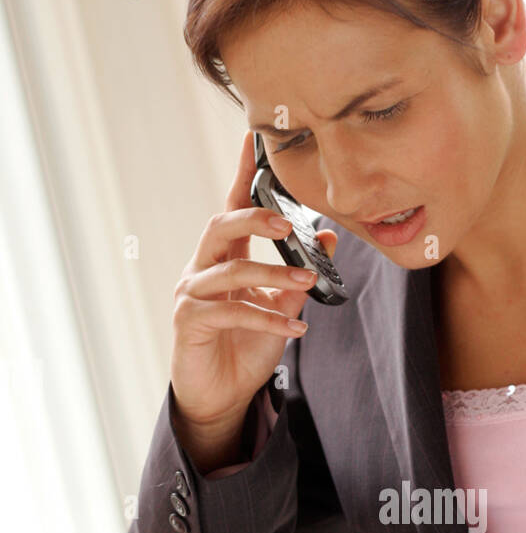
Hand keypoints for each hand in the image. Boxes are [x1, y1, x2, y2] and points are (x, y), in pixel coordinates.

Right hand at [170, 129, 337, 429]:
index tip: (253, 137)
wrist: (222, 395)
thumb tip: (328, 236)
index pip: (231, 207)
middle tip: (288, 223)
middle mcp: (202, 269)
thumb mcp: (281, 307)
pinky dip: (269, 318)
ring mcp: (191, 295)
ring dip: (273, 274)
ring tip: (308, 281)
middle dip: (254, 218)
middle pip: (220, 226)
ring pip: (230, 271)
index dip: (242, 172)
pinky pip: (231, 312)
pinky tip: (298, 328)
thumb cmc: (246, 346)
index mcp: (223, 258)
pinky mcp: (189, 323)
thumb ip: (299, 274)